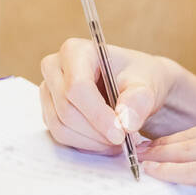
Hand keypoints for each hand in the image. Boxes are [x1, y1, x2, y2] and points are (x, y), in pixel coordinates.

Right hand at [38, 38, 176, 154]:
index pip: (77, 87)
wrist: (133, 85)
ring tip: (118, 141)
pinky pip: (60, 135)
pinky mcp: (49, 110)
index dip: (97, 115)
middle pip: (67, 110)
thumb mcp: (146, 85)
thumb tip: (126, 122)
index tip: (120, 134)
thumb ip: (138, 101)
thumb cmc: (138, 78)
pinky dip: (85, 144)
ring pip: (60, 126)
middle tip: (124, 140)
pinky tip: (105, 140)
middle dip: (97, 132)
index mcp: (76, 51)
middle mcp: (55, 67)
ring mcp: (49, 90)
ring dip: (91, 142)